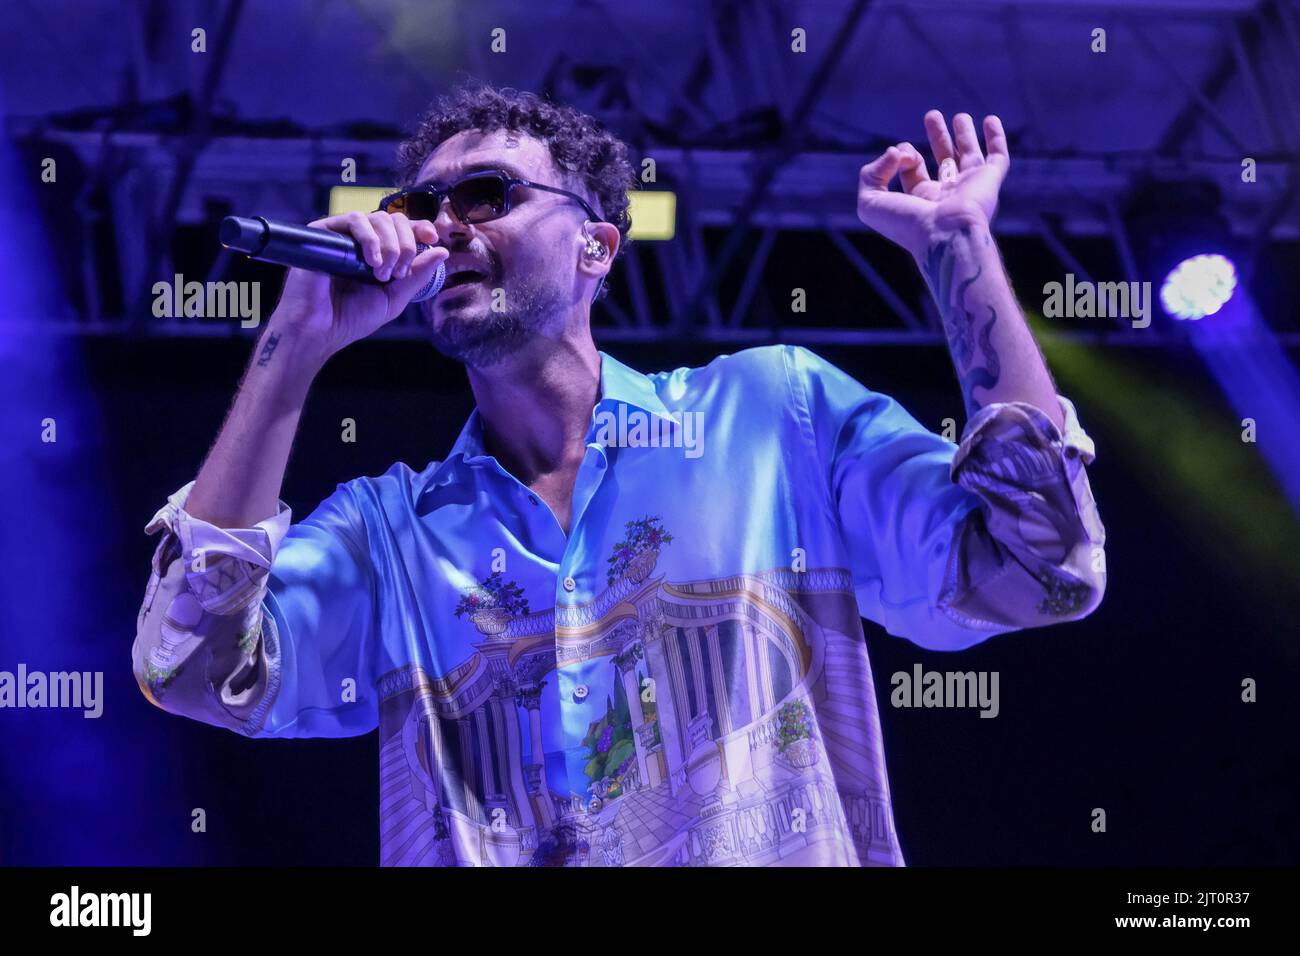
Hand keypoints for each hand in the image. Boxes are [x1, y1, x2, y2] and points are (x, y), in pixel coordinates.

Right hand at [268, 210, 448, 364]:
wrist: (321, 327)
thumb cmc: (353, 317)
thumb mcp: (395, 297)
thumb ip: (418, 274)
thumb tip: (442, 251)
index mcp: (380, 253)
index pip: (403, 229)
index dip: (420, 227)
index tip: (433, 237)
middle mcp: (362, 241)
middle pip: (394, 220)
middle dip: (405, 244)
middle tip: (398, 272)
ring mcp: (344, 235)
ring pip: (378, 218)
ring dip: (390, 244)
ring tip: (382, 273)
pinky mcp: (325, 232)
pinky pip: (354, 219)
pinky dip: (369, 237)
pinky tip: (371, 260)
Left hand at [856, 111, 1009, 259]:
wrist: (943, 235)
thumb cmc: (906, 223)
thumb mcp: (870, 202)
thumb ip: (872, 174)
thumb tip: (895, 152)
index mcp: (920, 201)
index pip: (911, 171)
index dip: (903, 155)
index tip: (900, 154)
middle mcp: (947, 194)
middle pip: (943, 160)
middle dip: (937, 136)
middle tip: (931, 115)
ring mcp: (969, 187)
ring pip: (970, 156)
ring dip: (965, 134)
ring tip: (960, 116)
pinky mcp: (989, 180)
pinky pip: (998, 158)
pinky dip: (996, 138)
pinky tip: (991, 119)